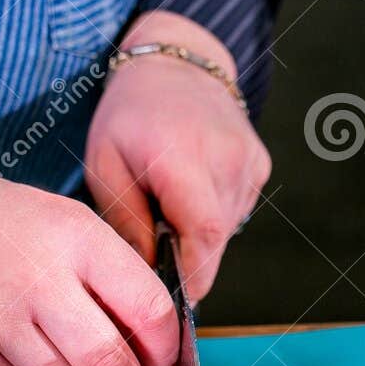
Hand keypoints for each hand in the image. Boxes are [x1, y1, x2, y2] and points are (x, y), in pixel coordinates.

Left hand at [85, 11, 269, 300]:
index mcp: (182, 155)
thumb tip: (146, 278)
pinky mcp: (259, 164)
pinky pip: (237, 209)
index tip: (173, 300)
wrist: (174, 65)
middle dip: (189, 261)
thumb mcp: (105, 166)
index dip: (193, 274)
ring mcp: (248, 160)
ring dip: (198, 236)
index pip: (204, 232)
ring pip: (227, 229)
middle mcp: (225, 157)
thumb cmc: (129, 117)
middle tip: (158, 257)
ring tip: (168, 209)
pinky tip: (190, 192)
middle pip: (216, 238)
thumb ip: (126, 223)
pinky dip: (213, 215)